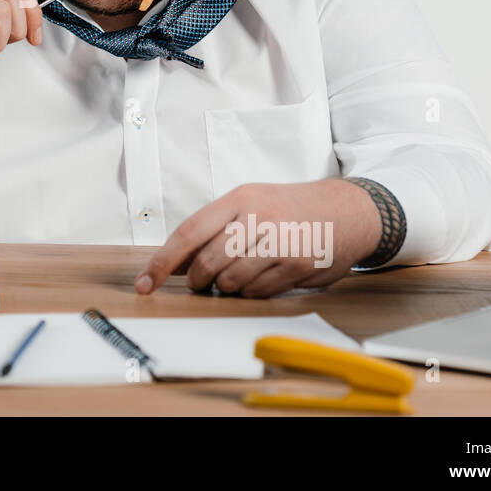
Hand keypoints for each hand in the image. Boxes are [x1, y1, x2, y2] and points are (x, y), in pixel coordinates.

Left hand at [134, 179, 382, 298]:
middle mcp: (258, 217)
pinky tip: (259, 280)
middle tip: (201, 282)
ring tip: (234, 278)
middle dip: (198, 279)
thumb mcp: (249, 204)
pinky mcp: (299, 264)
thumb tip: (173, 263)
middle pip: (208, 261)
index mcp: (239, 198)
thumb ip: (212, 230)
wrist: (345, 210)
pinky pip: (258, 291)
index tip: (145, 283)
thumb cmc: (288, 209)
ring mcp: (281, 241)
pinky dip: (251, 292)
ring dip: (225, 287)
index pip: (188, 233)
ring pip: (232, 280)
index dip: (162, 262)